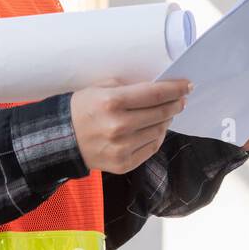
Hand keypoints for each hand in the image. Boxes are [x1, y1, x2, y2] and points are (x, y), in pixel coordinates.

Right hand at [69, 77, 191, 173]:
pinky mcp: (123, 164)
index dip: (175, 89)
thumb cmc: (83, 108)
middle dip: (175, 104)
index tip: (187, 85)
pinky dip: (158, 136)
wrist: (62, 139)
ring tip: (167, 113)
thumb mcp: (100, 87)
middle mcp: (119, 126)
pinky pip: (151, 148)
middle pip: (161, 113)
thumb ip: (129, 87)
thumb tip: (158, 87)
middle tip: (181, 99)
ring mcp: (122, 147)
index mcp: (112, 102)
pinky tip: (156, 128)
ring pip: (159, 131)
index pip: (154, 94)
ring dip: (167, 120)